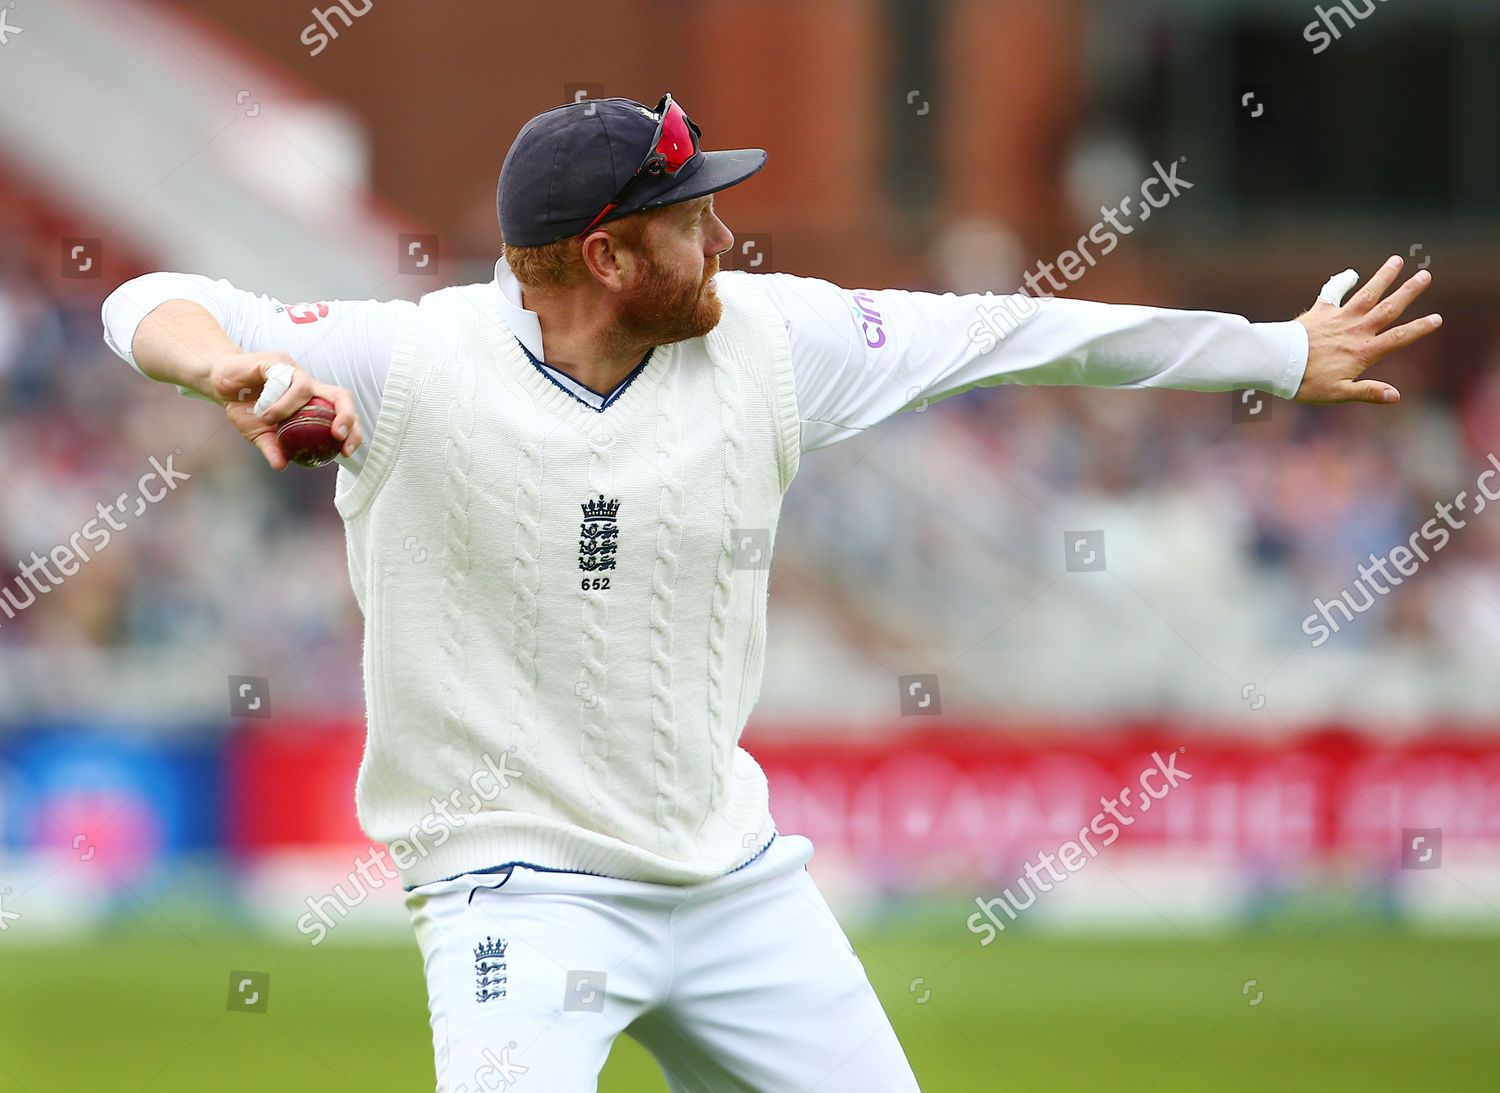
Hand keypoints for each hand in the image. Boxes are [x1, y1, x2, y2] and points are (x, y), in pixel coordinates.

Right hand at [208, 349, 362, 470]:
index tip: (346, 452)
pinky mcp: (278, 361)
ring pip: (307, 388)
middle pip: (341, 396)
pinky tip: (263, 409)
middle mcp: (310, 387)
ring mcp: (295, 372)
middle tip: (338, 435)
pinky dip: (277, 398)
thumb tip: (280, 466)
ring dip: (289, 409)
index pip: (342, 415)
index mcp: (313, 404)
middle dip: (346, 416)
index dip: (352, 432)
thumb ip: (272, 448)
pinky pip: (284, 378)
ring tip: (268, 420)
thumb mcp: (258, 434)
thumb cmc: (245, 408)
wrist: (221, 384)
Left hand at [1294, 256, 1440, 404]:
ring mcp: (1338, 318)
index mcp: (1363, 351)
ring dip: (1382, 277)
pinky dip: (1342, 282)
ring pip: (1366, 293)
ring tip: (1397, 261)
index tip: (1437, 318)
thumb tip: (1395, 396)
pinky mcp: (1320, 312)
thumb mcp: (1338, 393)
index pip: (1398, 338)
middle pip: (1388, 308)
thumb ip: (1367, 392)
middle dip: (1408, 291)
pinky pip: (1333, 293)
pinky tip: (1351, 273)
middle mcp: (1355, 330)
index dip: (1419, 328)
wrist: (1276, 362)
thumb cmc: (1305, 382)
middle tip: (1425, 275)